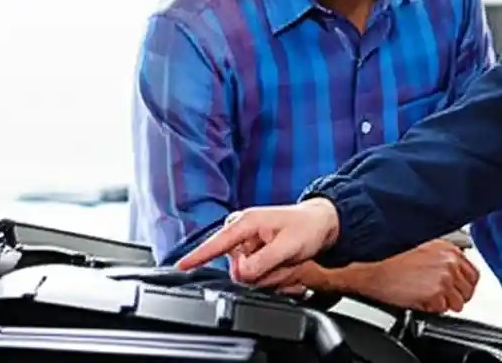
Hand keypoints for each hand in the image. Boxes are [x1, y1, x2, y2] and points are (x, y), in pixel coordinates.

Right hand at [176, 198, 339, 283]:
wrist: (321, 226)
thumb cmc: (307, 228)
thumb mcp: (288, 246)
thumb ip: (262, 262)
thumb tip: (240, 273)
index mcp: (246, 223)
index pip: (216, 243)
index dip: (197, 256)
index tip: (180, 267)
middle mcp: (241, 234)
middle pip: (238, 271)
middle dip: (263, 275)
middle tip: (285, 264)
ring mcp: (246, 246)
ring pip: (248, 278)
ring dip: (270, 277)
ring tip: (287, 263)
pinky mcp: (252, 256)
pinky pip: (255, 278)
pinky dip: (273, 277)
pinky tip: (285, 267)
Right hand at [340, 239, 479, 313]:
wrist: (375, 270)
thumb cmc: (392, 259)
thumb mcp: (424, 250)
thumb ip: (443, 259)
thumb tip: (455, 271)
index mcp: (448, 249)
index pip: (473, 275)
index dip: (463, 286)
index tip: (456, 290)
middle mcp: (450, 261)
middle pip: (468, 291)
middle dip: (455, 296)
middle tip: (438, 295)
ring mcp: (444, 277)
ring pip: (458, 303)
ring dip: (443, 303)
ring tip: (426, 296)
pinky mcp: (436, 293)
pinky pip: (442, 310)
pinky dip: (431, 308)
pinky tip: (418, 299)